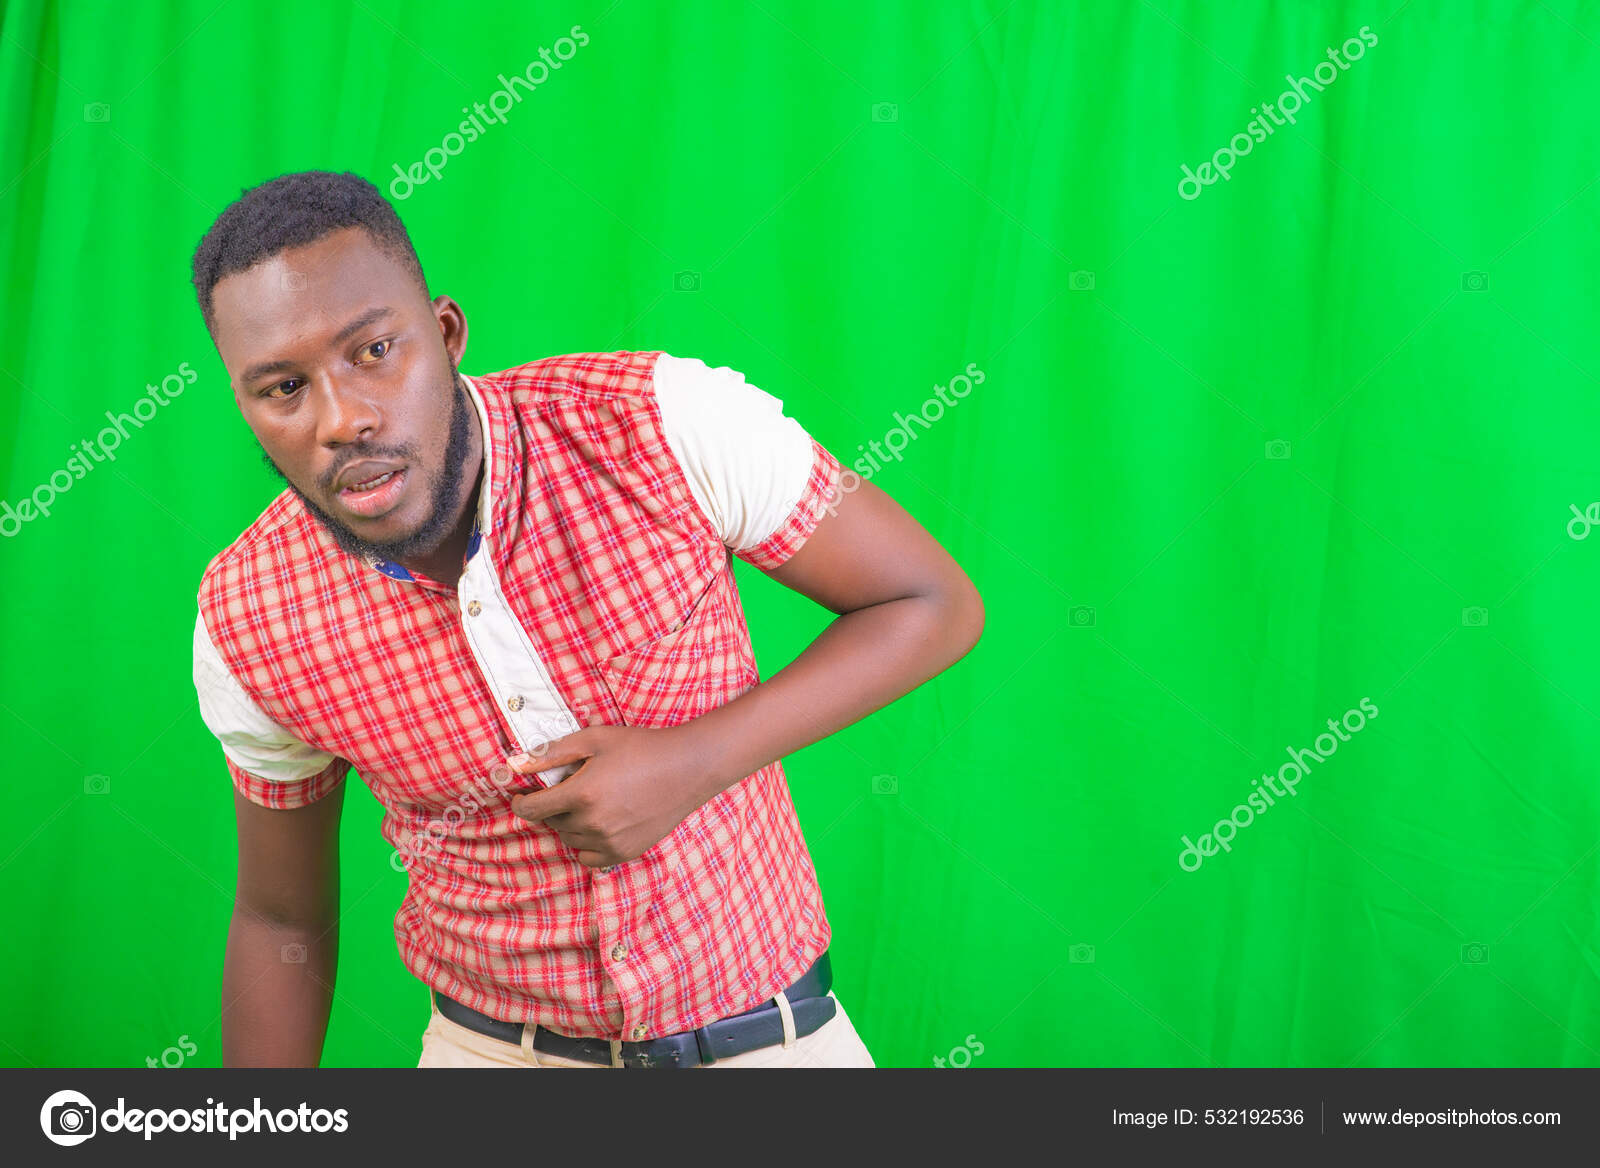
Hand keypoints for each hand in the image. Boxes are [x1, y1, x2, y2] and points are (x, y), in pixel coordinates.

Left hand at [506, 724, 716, 867]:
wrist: (687, 767)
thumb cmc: (640, 747)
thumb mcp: (594, 739)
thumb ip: (551, 753)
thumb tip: (514, 764)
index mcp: (581, 794)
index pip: (531, 810)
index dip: (521, 802)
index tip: (524, 795)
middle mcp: (593, 823)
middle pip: (552, 823)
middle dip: (554, 806)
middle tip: (574, 787)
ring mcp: (610, 842)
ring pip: (570, 839)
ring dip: (572, 823)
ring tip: (593, 801)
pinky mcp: (625, 852)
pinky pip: (589, 857)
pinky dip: (588, 843)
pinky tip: (602, 821)